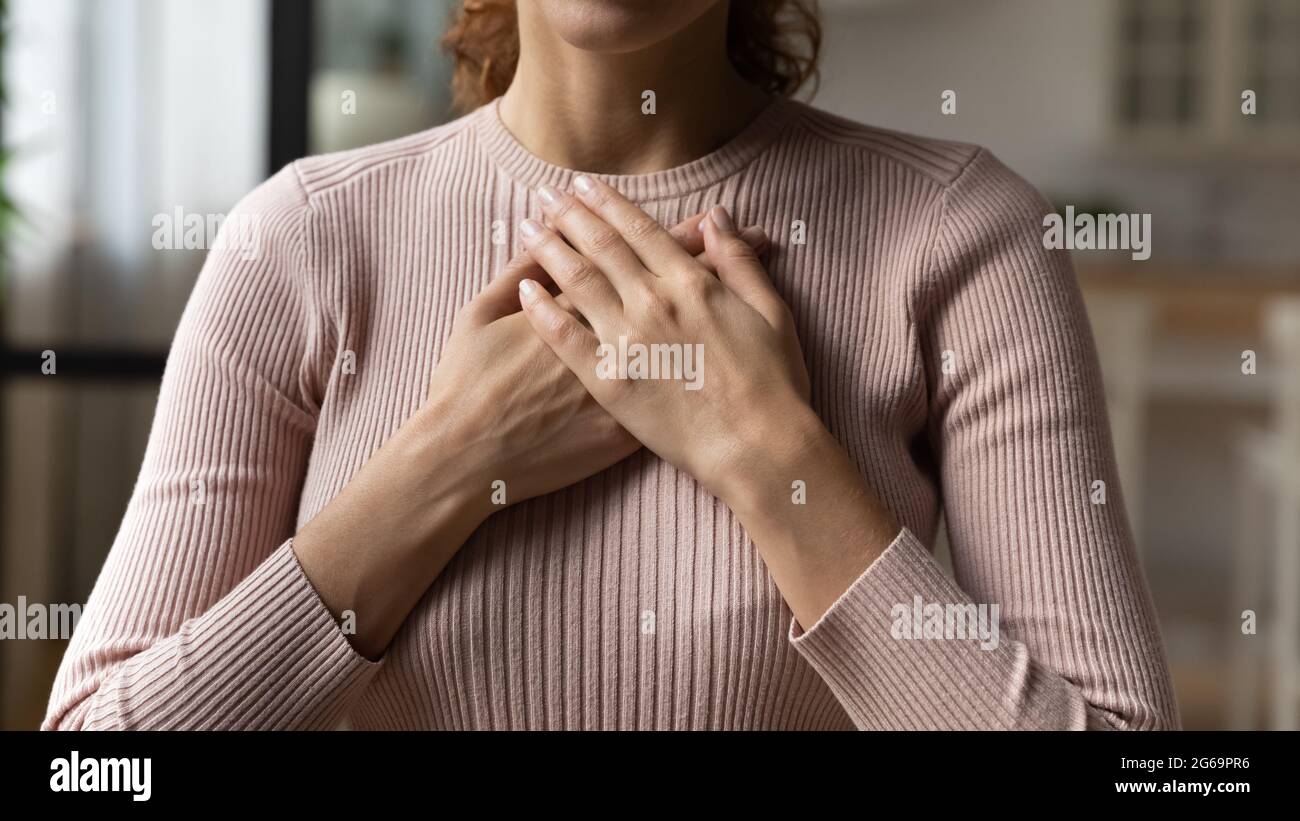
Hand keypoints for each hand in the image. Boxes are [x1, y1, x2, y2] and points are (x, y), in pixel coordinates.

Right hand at [294, 209, 769, 657]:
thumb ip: (516, 274)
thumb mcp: (479, 314)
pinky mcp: (626, 427)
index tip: (715, 220)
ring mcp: (624, 383)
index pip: (642, 256)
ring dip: (729, 309)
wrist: (471, 457)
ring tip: (762, 290)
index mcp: (582, 300)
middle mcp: (610, 337)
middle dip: (722, 264)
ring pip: (688, 339)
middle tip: (762, 239)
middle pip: (679, 291)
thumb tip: (541, 240)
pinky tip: (734, 360)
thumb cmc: (467, 385)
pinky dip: (707, 375)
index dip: (681, 235)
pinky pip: (677, 397)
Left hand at [515, 176, 810, 500]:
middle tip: (543, 194)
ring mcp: (628, 340)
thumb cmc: (773, 385)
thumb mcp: (771, 312)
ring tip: (527, 228)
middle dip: (569, 214)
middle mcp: (653, 302)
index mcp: (692, 283)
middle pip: (601, 246)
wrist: (758, 447)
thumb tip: (716, 215)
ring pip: (577, 281)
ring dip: (549, 249)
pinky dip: (541, 310)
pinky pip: (565, 338)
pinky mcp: (609, 381)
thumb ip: (739, 261)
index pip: (639, 229)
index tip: (584, 184)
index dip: (608, 202)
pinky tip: (524, 290)